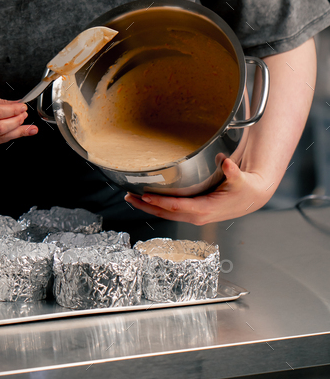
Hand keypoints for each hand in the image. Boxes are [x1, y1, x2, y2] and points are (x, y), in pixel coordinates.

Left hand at [124, 159, 274, 225]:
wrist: (250, 198)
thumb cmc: (244, 189)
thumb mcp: (241, 180)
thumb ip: (233, 172)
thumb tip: (227, 163)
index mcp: (205, 209)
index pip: (177, 207)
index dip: (160, 202)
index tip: (145, 195)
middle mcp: (197, 215)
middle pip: (166, 213)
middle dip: (146, 206)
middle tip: (128, 196)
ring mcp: (194, 215)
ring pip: (166, 214)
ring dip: (148, 207)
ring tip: (130, 197)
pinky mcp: (193, 212)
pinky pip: (171, 211)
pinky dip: (157, 206)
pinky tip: (147, 199)